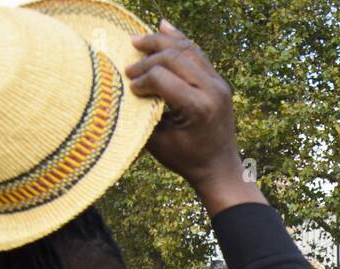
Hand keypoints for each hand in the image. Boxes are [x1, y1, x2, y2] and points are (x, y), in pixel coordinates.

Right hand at [128, 22, 262, 213]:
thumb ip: (141, 113)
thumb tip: (119, 89)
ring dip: (160, 42)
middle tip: (129, 66)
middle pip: (173, 57)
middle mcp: (213, 91)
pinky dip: (178, 40)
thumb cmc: (186, 159)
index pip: (161, 77)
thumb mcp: (158, 142)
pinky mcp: (219, 81)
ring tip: (138, 42)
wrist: (220, 168)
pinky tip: (162, 28)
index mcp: (198, 108)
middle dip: (146, 58)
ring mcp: (219, 84)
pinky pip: (197, 53)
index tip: (131, 89)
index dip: (141, 80)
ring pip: (187, 49)